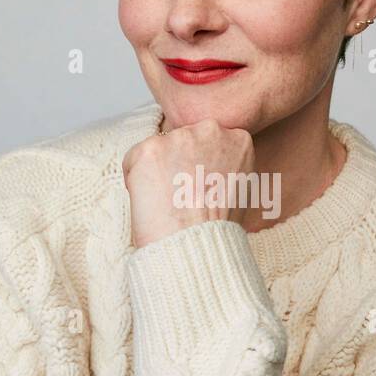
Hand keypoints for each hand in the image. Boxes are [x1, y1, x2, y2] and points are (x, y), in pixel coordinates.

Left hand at [122, 118, 255, 248]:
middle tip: (182, 195)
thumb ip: (227, 167)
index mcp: (238, 139)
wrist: (196, 244)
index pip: (209, 140)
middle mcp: (210, 131)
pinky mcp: (150, 148)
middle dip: (178, 162)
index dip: (200, 166)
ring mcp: (179, 137)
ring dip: (157, 170)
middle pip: (183, 139)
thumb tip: (209, 167)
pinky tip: (152, 201)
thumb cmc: (219, 228)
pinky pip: (133, 159)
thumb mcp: (242, 191)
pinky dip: (135, 180)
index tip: (199, 187)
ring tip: (169, 200)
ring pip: (158, 148)